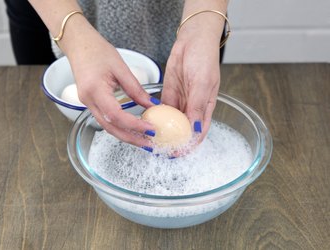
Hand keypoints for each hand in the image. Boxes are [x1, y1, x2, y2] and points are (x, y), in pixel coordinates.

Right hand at [62, 21, 155, 147]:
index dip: (135, 125)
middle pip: (110, 128)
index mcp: (96, 90)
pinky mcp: (90, 103)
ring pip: (107, 126)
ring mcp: (87, 103)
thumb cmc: (97, 51)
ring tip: (142, 139)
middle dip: (131, 138)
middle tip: (149, 144)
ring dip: (125, 135)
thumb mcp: (121, 67)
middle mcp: (88, 101)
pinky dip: (119, 126)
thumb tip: (151, 105)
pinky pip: (104, 119)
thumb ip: (136, 89)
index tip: (151, 129)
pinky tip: (131, 127)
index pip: (117, 116)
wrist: (79, 45)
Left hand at [162, 19, 221, 143]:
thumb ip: (197, 106)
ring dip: (164, 131)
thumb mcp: (202, 83)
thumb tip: (195, 129)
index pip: (198, 132)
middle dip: (173, 141)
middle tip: (161, 149)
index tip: (179, 153)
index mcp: (205, 108)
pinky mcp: (168, 94)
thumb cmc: (204, 59)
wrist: (192, 41)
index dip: (190, 145)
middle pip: (183, 130)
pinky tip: (148, 123)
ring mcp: (180, 101)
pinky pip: (162, 110)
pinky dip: (156, 117)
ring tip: (152, 139)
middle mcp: (192, 108)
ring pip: (171, 122)